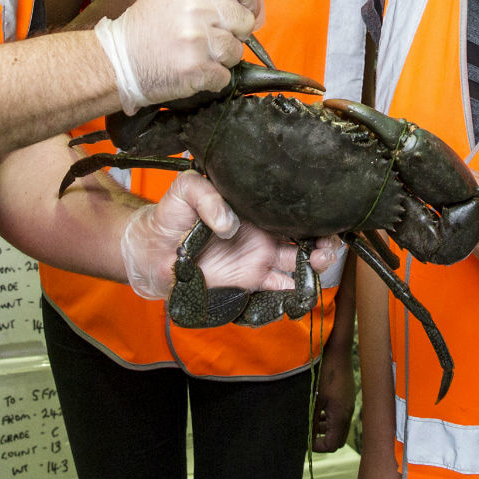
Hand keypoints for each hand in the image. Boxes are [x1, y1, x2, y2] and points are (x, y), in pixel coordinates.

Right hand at [104, 0, 259, 108]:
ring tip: (196, 54)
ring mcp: (198, 39)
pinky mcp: (196, 68)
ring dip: (222, 57)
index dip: (252, 1)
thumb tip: (247, 3)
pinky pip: (224, 75)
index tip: (250, 13)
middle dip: (235, 33)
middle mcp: (198, 7)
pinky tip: (192, 69)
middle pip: (245, 20)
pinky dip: (212, 77)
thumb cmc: (145, 27)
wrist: (118, 60)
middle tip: (212, 38)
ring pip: (236, 50)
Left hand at [119, 172, 340, 298]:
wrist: (153, 251)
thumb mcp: (184, 190)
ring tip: (317, 260)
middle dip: (325, 239)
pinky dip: (295, 287)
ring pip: (300, 261)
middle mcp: (264, 232)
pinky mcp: (250, 280)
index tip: (324, 216)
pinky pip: (280, 286)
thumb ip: (206, 195)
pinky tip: (301, 284)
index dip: (314, 211)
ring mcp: (259, 257)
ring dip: (316, 263)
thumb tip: (229, 223)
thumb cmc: (169, 217)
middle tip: (324, 245)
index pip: (293, 208)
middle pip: (307, 235)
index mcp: (256, 208)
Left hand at [312, 344, 354, 451]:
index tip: (305, 440)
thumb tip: (305, 435)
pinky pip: (339, 415)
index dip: (317, 446)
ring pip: (338, 428)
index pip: (332, 444)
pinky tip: (317, 410)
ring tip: (310, 422)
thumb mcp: (314, 398)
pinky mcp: (346, 396)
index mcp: (340, 415)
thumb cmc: (323, 372)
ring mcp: (348, 404)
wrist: (336, 350)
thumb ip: (311, 419)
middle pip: (338, 439)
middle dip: (322, 440)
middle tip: (307, 434)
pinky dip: (328, 419)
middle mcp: (347, 412)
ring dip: (325, 429)